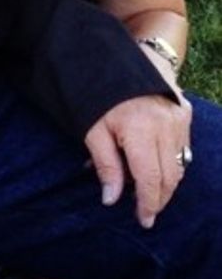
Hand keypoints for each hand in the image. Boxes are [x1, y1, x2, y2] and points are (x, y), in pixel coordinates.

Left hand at [85, 93, 191, 228]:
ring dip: (165, 181)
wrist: (120, 57)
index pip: (151, 179)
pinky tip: (153, 164)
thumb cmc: (100, 94)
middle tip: (145, 211)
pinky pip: (183, 148)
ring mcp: (179, 119)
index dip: (148, 204)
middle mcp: (167, 126)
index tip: (143, 221)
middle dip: (158, 198)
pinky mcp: (185, 113)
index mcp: (141, 130)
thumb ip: (105, 164)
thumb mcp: (93, 128)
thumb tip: (111, 199)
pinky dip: (170, 161)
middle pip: (170, 177)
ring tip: (145, 189)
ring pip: (180, 164)